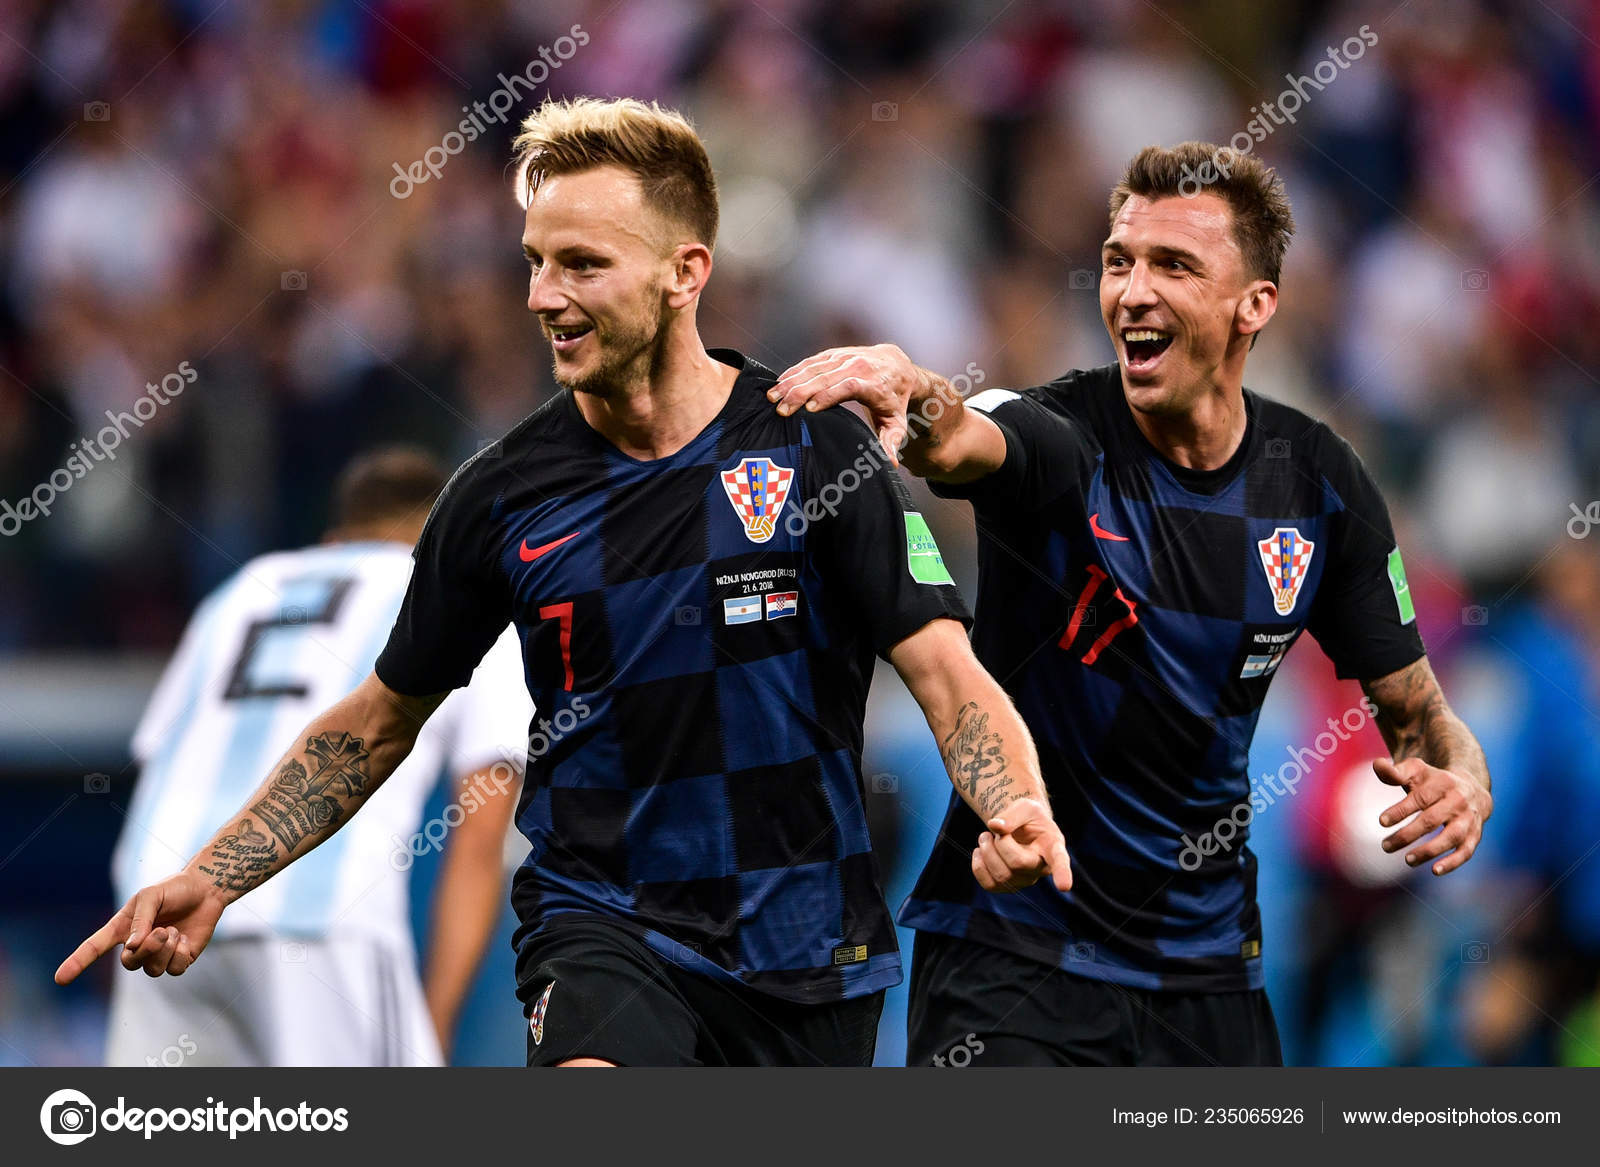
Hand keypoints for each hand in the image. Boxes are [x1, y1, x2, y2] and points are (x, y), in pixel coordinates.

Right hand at [54, 869, 224, 983]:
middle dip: (146, 950)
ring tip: (173, 930)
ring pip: (152, 970)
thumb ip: (140, 919)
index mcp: (122, 928)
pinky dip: (179, 954)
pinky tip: (184, 939)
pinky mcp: (179, 960)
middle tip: (163, 930)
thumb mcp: (151, 895)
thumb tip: (132, 947)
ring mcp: (158, 955)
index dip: (77, 963)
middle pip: (129, 964)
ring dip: (164, 949)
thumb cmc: (174, 889)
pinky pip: (173, 970)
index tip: (59, 979)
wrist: (206, 890)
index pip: (94, 948)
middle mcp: (137, 945)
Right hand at [768, 344, 921, 464]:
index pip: (849, 386)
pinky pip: (810, 362)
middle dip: (800, 392)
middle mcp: (858, 366)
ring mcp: (843, 358)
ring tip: (772, 396)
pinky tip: (778, 384)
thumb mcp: (896, 422)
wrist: (896, 364)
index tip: (809, 409)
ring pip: (813, 368)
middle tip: (780, 408)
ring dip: (791, 381)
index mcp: (873, 384)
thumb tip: (890, 464)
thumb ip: (891, 442)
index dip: (828, 396)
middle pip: (825, 377)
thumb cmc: (894, 398)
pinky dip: (793, 372)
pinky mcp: (832, 354)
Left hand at [970, 798, 1072, 893]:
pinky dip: (978, 867)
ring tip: (986, 836)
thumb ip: (1012, 815)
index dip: (1062, 873)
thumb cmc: (1028, 817)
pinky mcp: (1009, 886)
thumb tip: (995, 826)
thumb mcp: (1025, 807)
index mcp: (1053, 846)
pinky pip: (990, 885)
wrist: (1020, 828)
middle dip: (1000, 842)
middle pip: (1018, 863)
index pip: (1059, 861)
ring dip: (986, 851)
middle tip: (996, 830)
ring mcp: (1026, 880)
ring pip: (1002, 876)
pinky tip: (980, 852)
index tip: (1064, 886)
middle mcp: (1042, 868)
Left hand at [1374, 757, 1491, 875]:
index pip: (1420, 798)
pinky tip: (1435, 871)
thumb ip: (1395, 771)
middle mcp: (1458, 801)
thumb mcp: (1416, 770)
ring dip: (1429, 851)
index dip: (1401, 810)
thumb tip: (1377, 765)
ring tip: (1407, 860)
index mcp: (1442, 783)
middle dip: (1408, 835)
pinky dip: (1453, 862)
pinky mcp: (1474, 835)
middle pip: (1432, 819)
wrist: (1471, 788)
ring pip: (1451, 837)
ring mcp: (1469, 819)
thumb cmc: (1433, 781)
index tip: (1382, 821)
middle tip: (1386, 846)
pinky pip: (1466, 851)